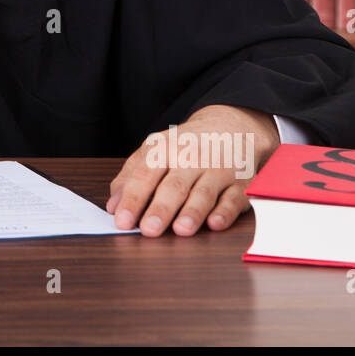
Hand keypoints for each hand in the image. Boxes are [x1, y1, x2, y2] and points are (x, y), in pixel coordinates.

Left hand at [105, 103, 280, 235]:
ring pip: (204, 193)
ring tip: (180, 230)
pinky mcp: (241, 184)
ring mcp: (218, 171)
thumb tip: (113, 206)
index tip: (122, 221)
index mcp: (165, 150)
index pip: (145, 175)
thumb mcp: (154, 149)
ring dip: (192, 212)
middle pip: (174, 186)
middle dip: (161, 208)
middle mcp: (192, 159)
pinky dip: (225, 211)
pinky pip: (234, 198)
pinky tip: (215, 223)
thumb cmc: (186, 144)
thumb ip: (131, 175)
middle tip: (149, 229)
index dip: (133, 198)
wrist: (231, 126)